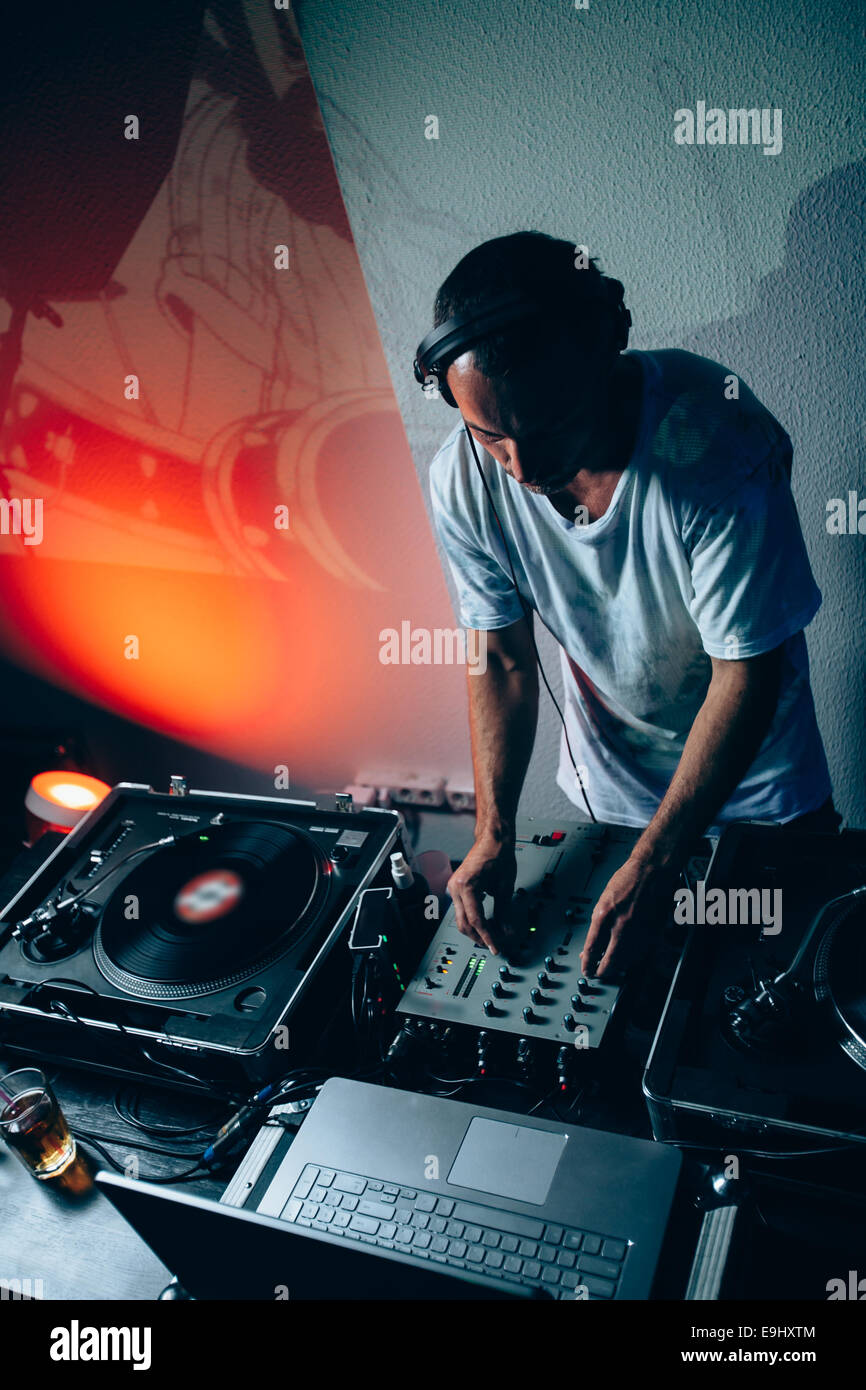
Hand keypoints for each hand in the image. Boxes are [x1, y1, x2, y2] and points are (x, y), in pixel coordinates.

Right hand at [446, 833, 516, 954]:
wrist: (493, 839)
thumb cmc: (498, 855)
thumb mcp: (505, 888)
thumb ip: (504, 913)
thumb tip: (506, 932)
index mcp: (466, 886)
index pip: (476, 921)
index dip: (487, 937)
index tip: (496, 948)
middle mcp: (455, 888)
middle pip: (464, 924)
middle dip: (480, 937)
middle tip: (496, 945)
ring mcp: (454, 888)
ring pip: (461, 919)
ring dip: (476, 930)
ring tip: (493, 936)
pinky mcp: (457, 888)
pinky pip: (462, 910)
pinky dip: (474, 920)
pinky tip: (487, 923)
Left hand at [580, 854, 668, 977]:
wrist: (651, 870)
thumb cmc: (628, 879)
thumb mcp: (604, 899)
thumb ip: (598, 922)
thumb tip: (594, 943)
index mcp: (605, 914)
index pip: (592, 947)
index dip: (588, 963)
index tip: (586, 969)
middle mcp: (621, 924)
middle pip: (610, 959)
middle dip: (602, 971)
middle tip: (598, 974)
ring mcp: (638, 929)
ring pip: (627, 959)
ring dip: (618, 966)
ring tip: (612, 967)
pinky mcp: (652, 931)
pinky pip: (641, 952)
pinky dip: (633, 958)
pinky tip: (627, 958)